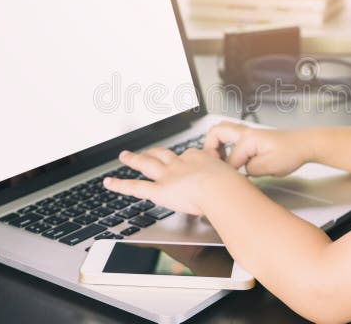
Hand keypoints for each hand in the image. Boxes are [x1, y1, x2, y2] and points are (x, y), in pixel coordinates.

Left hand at [102, 147, 244, 215]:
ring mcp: (168, 175)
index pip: (189, 157)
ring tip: (124, 156)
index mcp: (201, 158)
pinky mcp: (159, 189)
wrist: (221, 189)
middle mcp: (182, 163)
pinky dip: (121, 184)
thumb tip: (241, 200)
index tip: (187, 162)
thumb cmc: (232, 188)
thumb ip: (234, 189)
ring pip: (147, 164)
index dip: (186, 160)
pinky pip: (136, 186)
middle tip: (149, 150)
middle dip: (155, 152)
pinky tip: (109, 183)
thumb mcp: (236, 181)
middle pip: (164, 155)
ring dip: (134, 159)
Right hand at [202, 122, 311, 177]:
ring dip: (216, 145)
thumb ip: (250, 170)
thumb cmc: (291, 152)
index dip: (229, 171)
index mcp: (248, 139)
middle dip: (209, 148)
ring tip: (218, 160)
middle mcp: (246, 133)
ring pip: (222, 131)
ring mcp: (248, 133)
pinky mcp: (251, 137)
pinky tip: (231, 159)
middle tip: (211, 163)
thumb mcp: (270, 167)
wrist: (304, 145)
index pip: (229, 158)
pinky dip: (224, 145)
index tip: (230, 179)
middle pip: (216, 131)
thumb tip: (240, 170)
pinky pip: (230, 136)